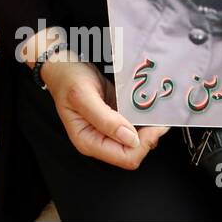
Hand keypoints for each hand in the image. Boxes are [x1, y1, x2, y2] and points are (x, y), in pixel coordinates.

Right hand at [40, 55, 168, 169]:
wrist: (64, 64)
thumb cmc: (67, 79)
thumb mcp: (82, 96)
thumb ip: (105, 119)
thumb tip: (130, 139)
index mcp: (88, 141)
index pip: (124, 157)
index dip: (143, 144)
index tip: (154, 126)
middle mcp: (99, 139)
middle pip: (134, 152)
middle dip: (149, 137)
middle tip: (157, 119)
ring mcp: (108, 130)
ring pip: (138, 141)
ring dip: (149, 129)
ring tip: (153, 113)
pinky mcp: (115, 120)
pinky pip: (136, 127)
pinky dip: (145, 120)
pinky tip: (146, 109)